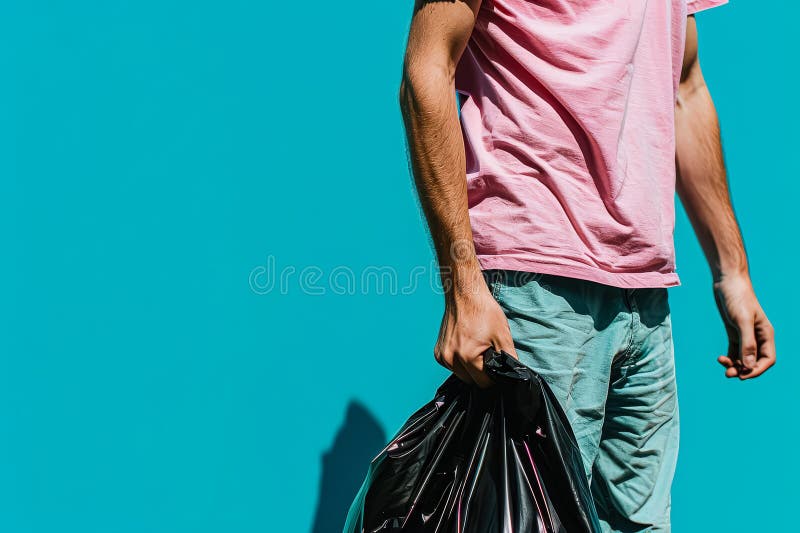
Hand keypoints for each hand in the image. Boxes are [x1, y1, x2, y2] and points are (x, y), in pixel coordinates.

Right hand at [434, 269, 517, 387]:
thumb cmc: (483, 311)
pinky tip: (466, 347)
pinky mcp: (438, 352)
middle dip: (481, 373)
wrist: (464, 294)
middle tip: (487, 354)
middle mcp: (451, 358)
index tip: (496, 366)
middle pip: (471, 381)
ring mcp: (442, 355)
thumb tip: (514, 373)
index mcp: (467, 356)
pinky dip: (460, 362)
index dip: (493, 377)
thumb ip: (509, 358)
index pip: (483, 383)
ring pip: (461, 375)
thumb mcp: (502, 335)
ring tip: (477, 348)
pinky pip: (452, 366)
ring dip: (470, 369)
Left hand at [713, 275, 774, 379]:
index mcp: (766, 334)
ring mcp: (745, 335)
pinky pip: (735, 351)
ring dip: (735, 365)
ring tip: (723, 365)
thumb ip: (747, 343)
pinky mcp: (734, 332)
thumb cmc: (738, 298)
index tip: (743, 375)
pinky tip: (721, 358)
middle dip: (744, 369)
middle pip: (755, 361)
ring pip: (744, 357)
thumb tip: (749, 366)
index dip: (757, 370)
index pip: (767, 359)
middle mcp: (758, 337)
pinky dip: (730, 357)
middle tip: (729, 374)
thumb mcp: (742, 321)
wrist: (727, 282)